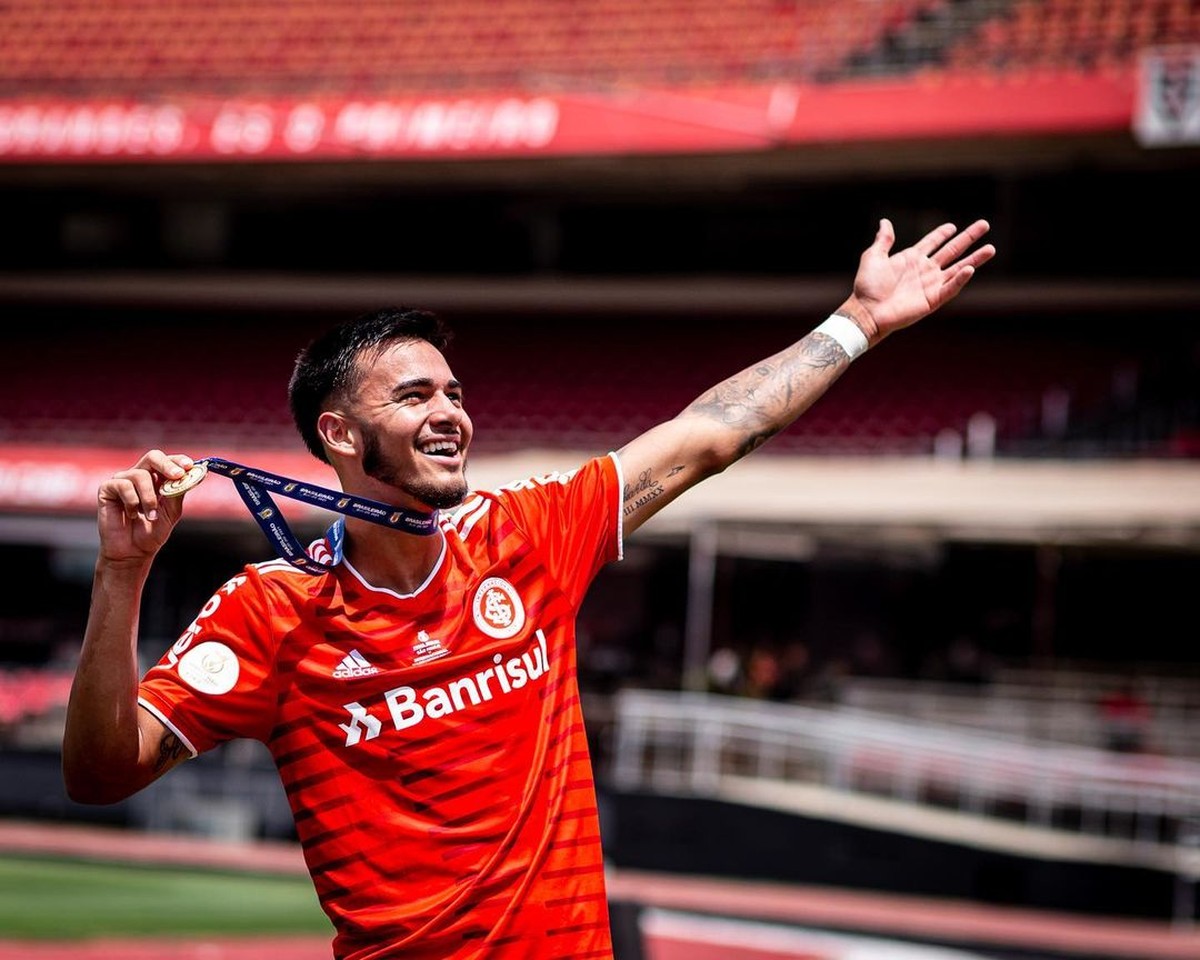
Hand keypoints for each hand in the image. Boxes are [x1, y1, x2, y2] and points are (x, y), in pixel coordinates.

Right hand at [96, 450, 193, 564]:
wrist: (133, 552)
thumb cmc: (152, 532)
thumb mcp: (171, 511)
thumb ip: (178, 492)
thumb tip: (190, 474)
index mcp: (157, 479)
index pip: (168, 461)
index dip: (179, 460)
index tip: (190, 466)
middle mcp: (139, 476)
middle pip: (153, 456)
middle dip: (167, 465)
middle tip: (177, 475)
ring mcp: (122, 481)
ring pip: (140, 475)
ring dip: (149, 497)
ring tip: (150, 515)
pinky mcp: (107, 489)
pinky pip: (123, 485)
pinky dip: (132, 501)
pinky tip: (132, 514)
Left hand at [842, 218, 994, 344]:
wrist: (866, 310)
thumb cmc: (867, 286)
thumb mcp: (873, 257)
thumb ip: (883, 240)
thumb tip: (885, 222)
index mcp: (911, 259)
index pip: (932, 242)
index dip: (942, 234)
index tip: (953, 226)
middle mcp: (925, 270)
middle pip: (952, 251)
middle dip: (968, 238)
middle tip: (984, 224)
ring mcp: (930, 285)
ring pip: (958, 268)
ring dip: (975, 259)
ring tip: (991, 248)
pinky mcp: (932, 300)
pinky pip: (950, 288)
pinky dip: (960, 279)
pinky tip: (970, 268)